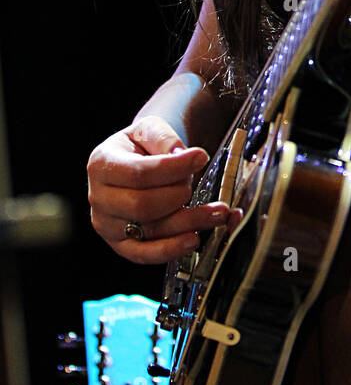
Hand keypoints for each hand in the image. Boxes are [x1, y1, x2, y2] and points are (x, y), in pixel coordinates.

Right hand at [87, 114, 231, 264]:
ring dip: (188, 222)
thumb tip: (181, 155)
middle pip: (142, 205)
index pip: (138, 173)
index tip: (201, 158)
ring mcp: (107, 225)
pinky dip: (171, 249)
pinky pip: (145, 255)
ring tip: (218, 212)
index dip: (173, 168)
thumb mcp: (150, 129)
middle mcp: (98, 198)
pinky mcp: (121, 245)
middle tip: (195, 183)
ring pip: (150, 230)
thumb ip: (163, 137)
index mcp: (101, 165)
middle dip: (178, 195)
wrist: (137, 163)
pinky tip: (194, 239)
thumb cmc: (142, 146)